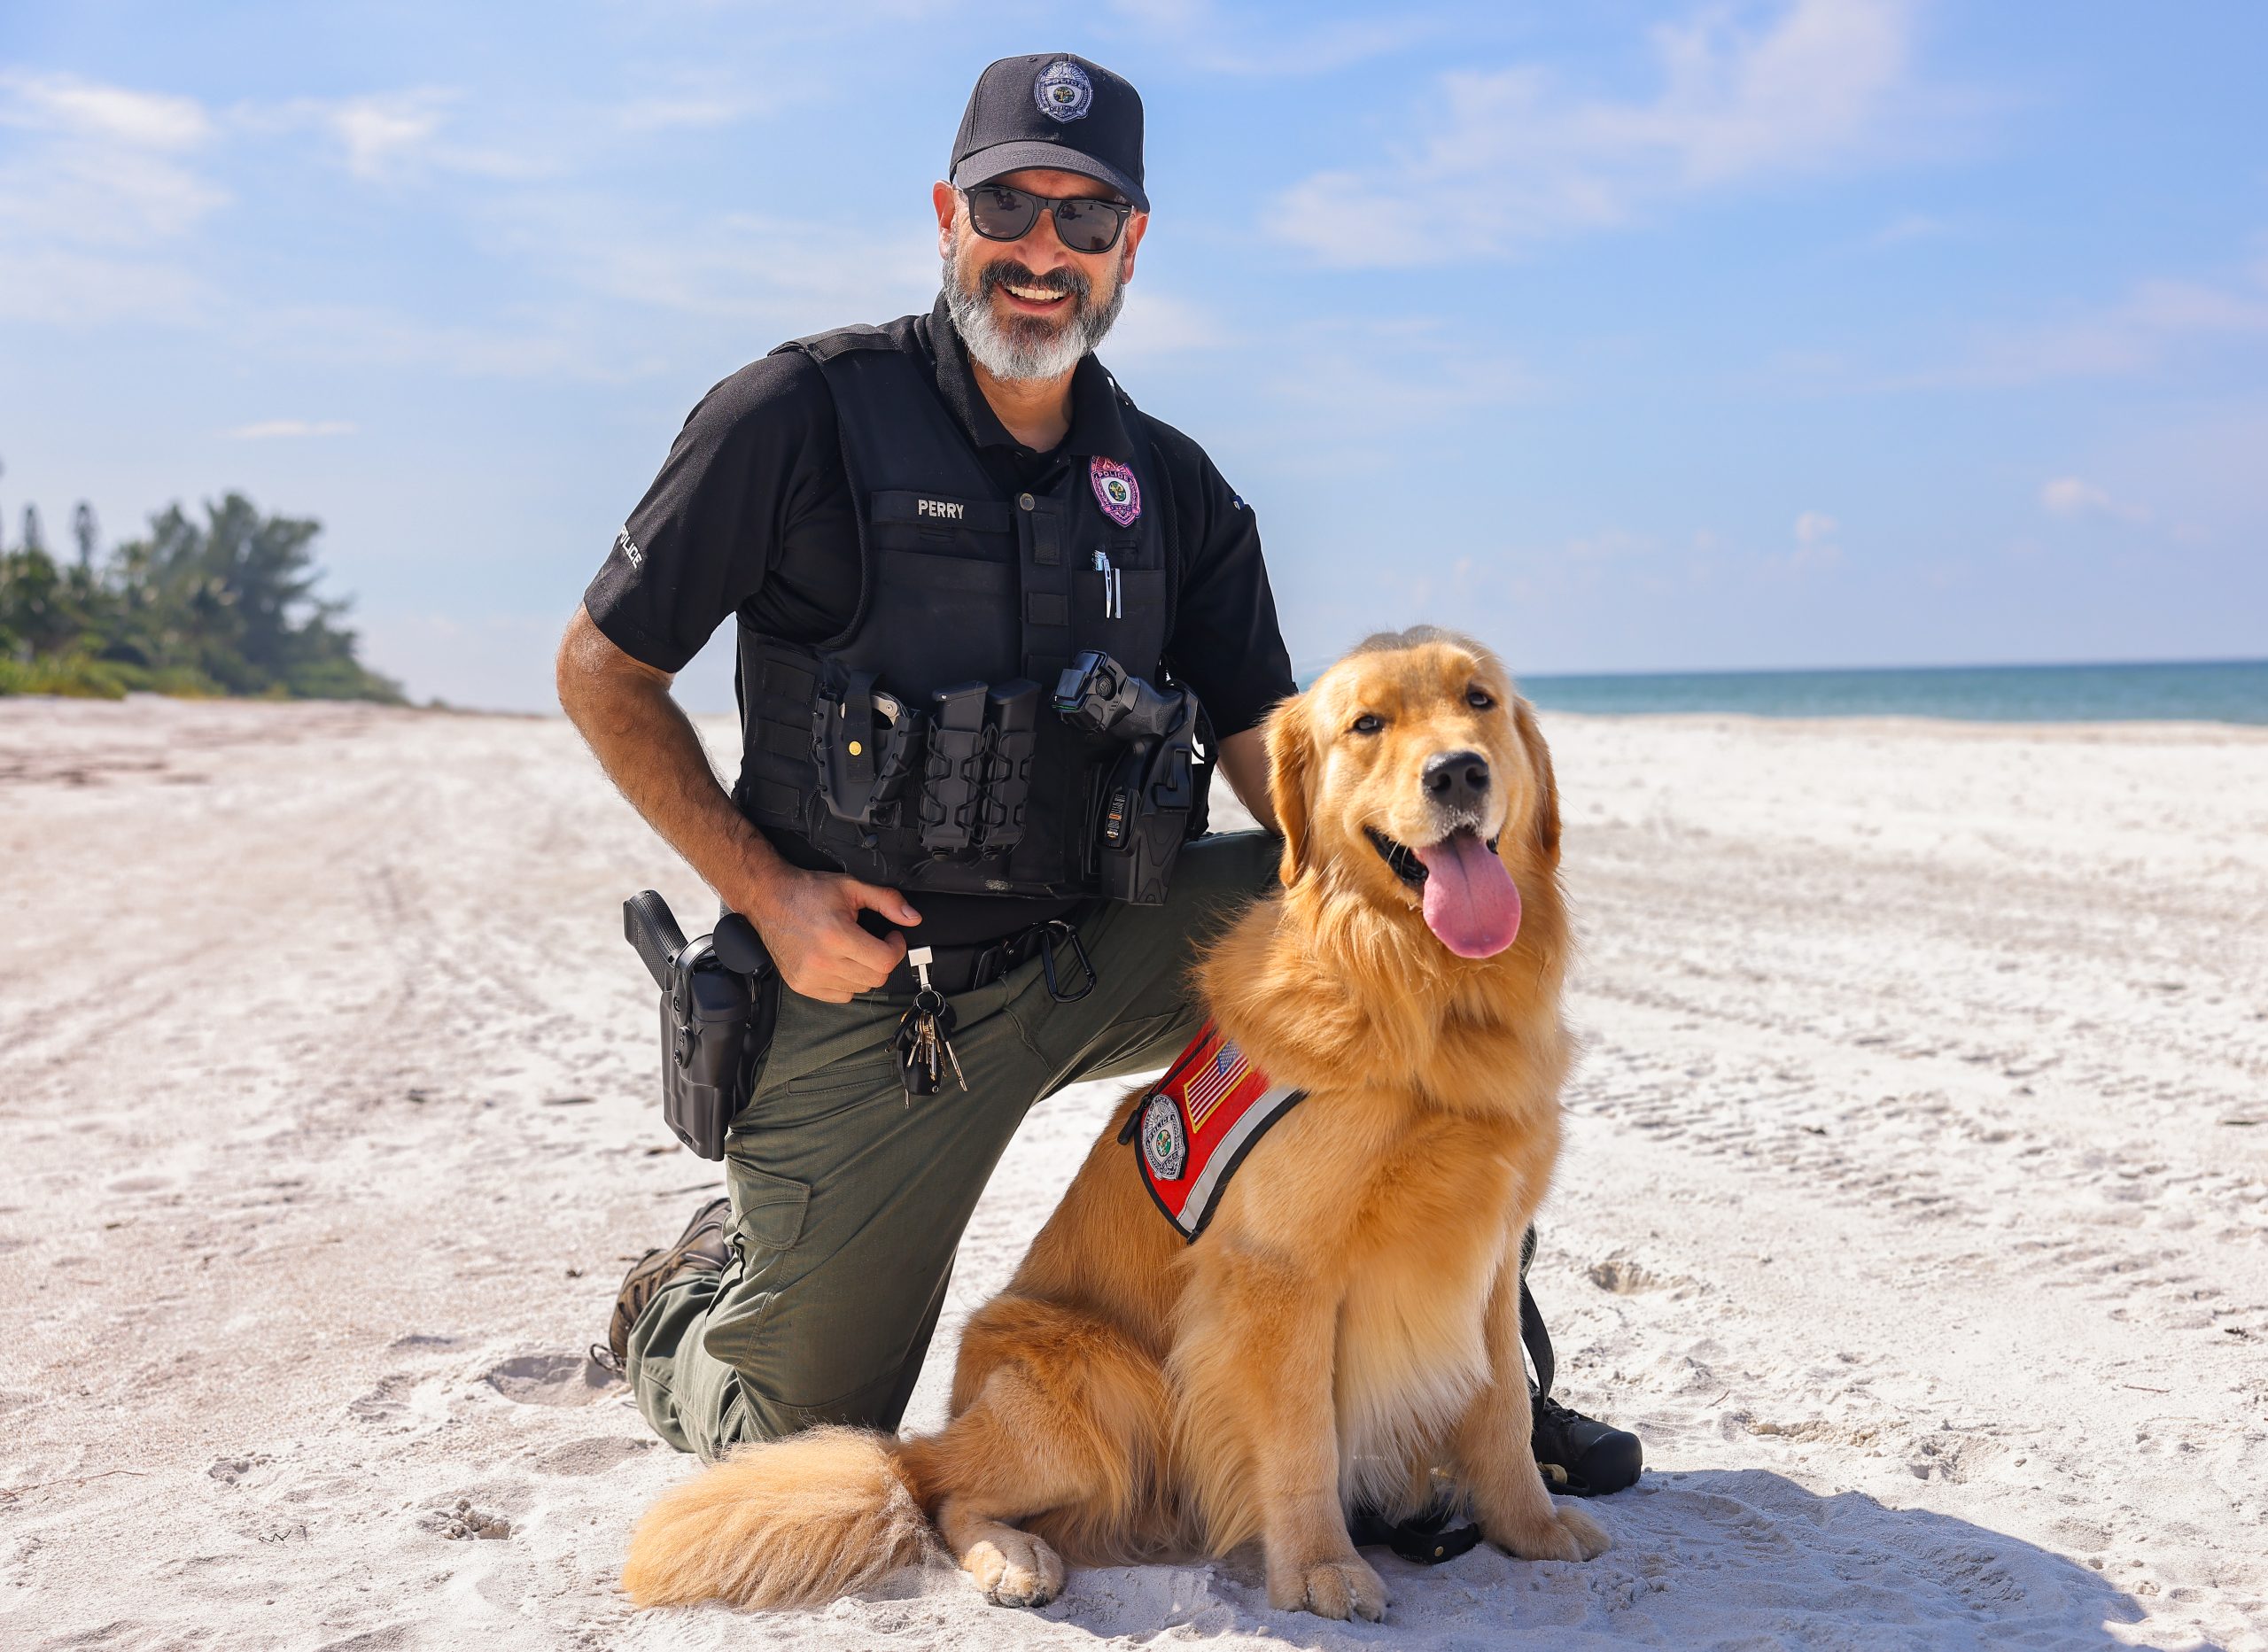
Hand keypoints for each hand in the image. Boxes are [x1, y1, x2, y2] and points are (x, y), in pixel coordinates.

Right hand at [745, 867, 919, 1002]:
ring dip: (864, 971)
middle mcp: (822, 961)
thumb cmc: (808, 892)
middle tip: (875, 942)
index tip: (892, 937)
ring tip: (854, 950)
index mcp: (837, 936)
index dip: (896, 948)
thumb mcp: (852, 887)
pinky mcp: (802, 985)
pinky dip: (847, 982)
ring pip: (860, 989)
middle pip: (876, 978)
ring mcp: (810, 977)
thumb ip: (887, 901)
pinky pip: (841, 995)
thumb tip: (913, 918)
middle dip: (883, 960)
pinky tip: (839, 962)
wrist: (768, 898)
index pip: (885, 961)